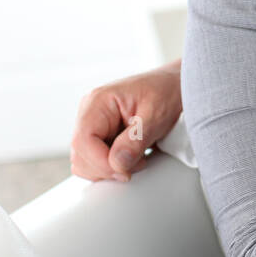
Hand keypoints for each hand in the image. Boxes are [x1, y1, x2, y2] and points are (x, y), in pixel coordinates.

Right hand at [69, 59, 182, 181]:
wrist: (176, 85)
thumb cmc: (166, 93)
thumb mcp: (156, 116)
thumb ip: (135, 140)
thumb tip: (116, 164)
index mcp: (98, 102)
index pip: (83, 141)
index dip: (101, 163)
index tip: (125, 171)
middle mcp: (89, 113)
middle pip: (79, 155)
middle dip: (106, 168)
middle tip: (137, 164)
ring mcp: (93, 125)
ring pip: (84, 162)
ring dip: (108, 170)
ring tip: (136, 159)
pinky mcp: (100, 136)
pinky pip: (94, 161)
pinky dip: (111, 167)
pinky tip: (131, 158)